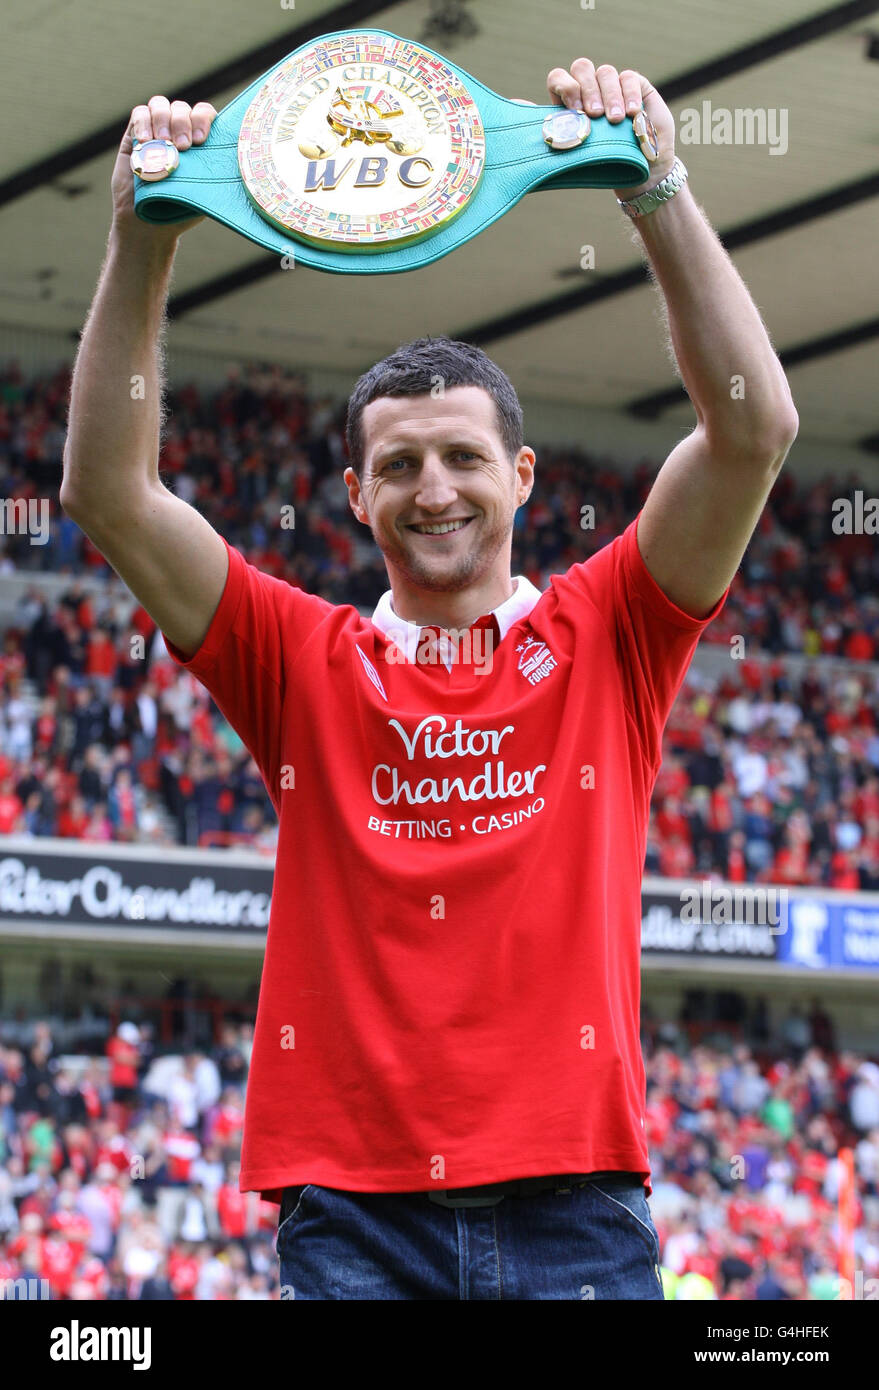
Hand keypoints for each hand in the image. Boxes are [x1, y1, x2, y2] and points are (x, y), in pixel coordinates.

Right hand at [111, 96, 218, 245]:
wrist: (147, 224)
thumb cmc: (179, 211)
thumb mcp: (203, 196)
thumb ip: (211, 177)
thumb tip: (227, 167)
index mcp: (200, 143)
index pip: (205, 114)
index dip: (203, 120)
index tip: (200, 141)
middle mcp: (179, 132)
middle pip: (183, 108)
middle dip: (182, 123)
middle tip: (182, 147)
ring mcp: (157, 130)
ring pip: (160, 105)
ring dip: (163, 119)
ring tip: (162, 141)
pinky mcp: (135, 134)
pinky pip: (139, 114)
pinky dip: (142, 122)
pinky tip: (144, 141)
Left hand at [545, 59, 675, 199]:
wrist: (646, 172)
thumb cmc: (610, 168)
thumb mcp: (581, 157)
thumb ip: (565, 140)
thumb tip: (543, 127)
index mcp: (570, 105)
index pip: (558, 78)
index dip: (564, 86)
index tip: (574, 110)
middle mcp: (590, 90)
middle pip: (581, 68)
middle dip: (587, 90)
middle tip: (595, 115)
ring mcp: (613, 86)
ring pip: (605, 73)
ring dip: (609, 96)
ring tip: (615, 120)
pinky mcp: (636, 85)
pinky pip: (628, 78)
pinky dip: (630, 94)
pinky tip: (632, 113)